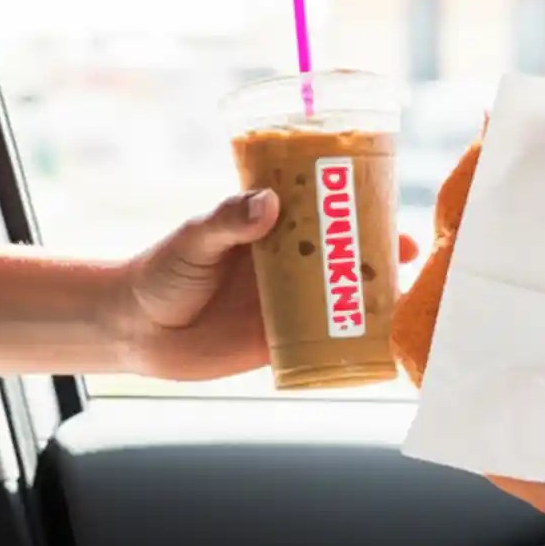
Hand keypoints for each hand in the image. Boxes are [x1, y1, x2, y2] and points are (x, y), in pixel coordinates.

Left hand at [114, 189, 417, 379]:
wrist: (137, 331)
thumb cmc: (160, 273)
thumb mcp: (194, 237)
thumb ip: (228, 221)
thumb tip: (267, 203)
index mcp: (270, 229)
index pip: (321, 211)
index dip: (355, 206)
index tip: (384, 204)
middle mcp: (286, 263)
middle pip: (343, 252)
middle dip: (378, 252)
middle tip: (407, 253)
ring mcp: (287, 302)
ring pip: (340, 295)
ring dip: (373, 295)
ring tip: (404, 296)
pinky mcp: (282, 341)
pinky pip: (324, 340)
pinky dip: (352, 341)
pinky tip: (378, 342)